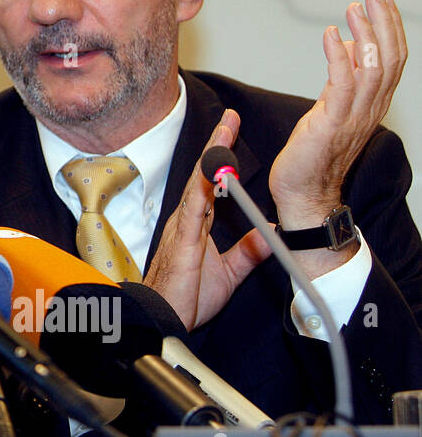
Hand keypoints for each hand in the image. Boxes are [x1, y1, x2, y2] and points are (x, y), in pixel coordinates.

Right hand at [144, 109, 272, 329]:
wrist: (164, 320)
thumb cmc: (187, 298)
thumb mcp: (229, 273)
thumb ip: (248, 252)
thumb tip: (272, 232)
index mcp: (198, 225)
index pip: (213, 184)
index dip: (223, 158)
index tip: (233, 131)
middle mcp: (188, 220)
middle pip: (204, 175)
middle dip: (217, 145)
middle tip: (230, 116)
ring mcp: (183, 228)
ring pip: (199, 185)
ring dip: (212, 158)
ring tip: (223, 132)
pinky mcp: (182, 241)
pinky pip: (193, 210)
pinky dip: (202, 190)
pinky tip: (210, 174)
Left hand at [269, 0, 406, 240]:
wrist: (305, 194)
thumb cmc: (313, 154)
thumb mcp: (332, 109)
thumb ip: (342, 80)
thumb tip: (344, 46)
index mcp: (373, 104)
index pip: (393, 59)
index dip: (391, 27)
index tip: (382, 0)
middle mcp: (370, 109)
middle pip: (389, 58)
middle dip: (384, 22)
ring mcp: (353, 117)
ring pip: (372, 68)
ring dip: (364, 34)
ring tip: (354, 8)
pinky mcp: (331, 123)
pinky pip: (342, 85)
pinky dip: (338, 57)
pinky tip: (330, 36)